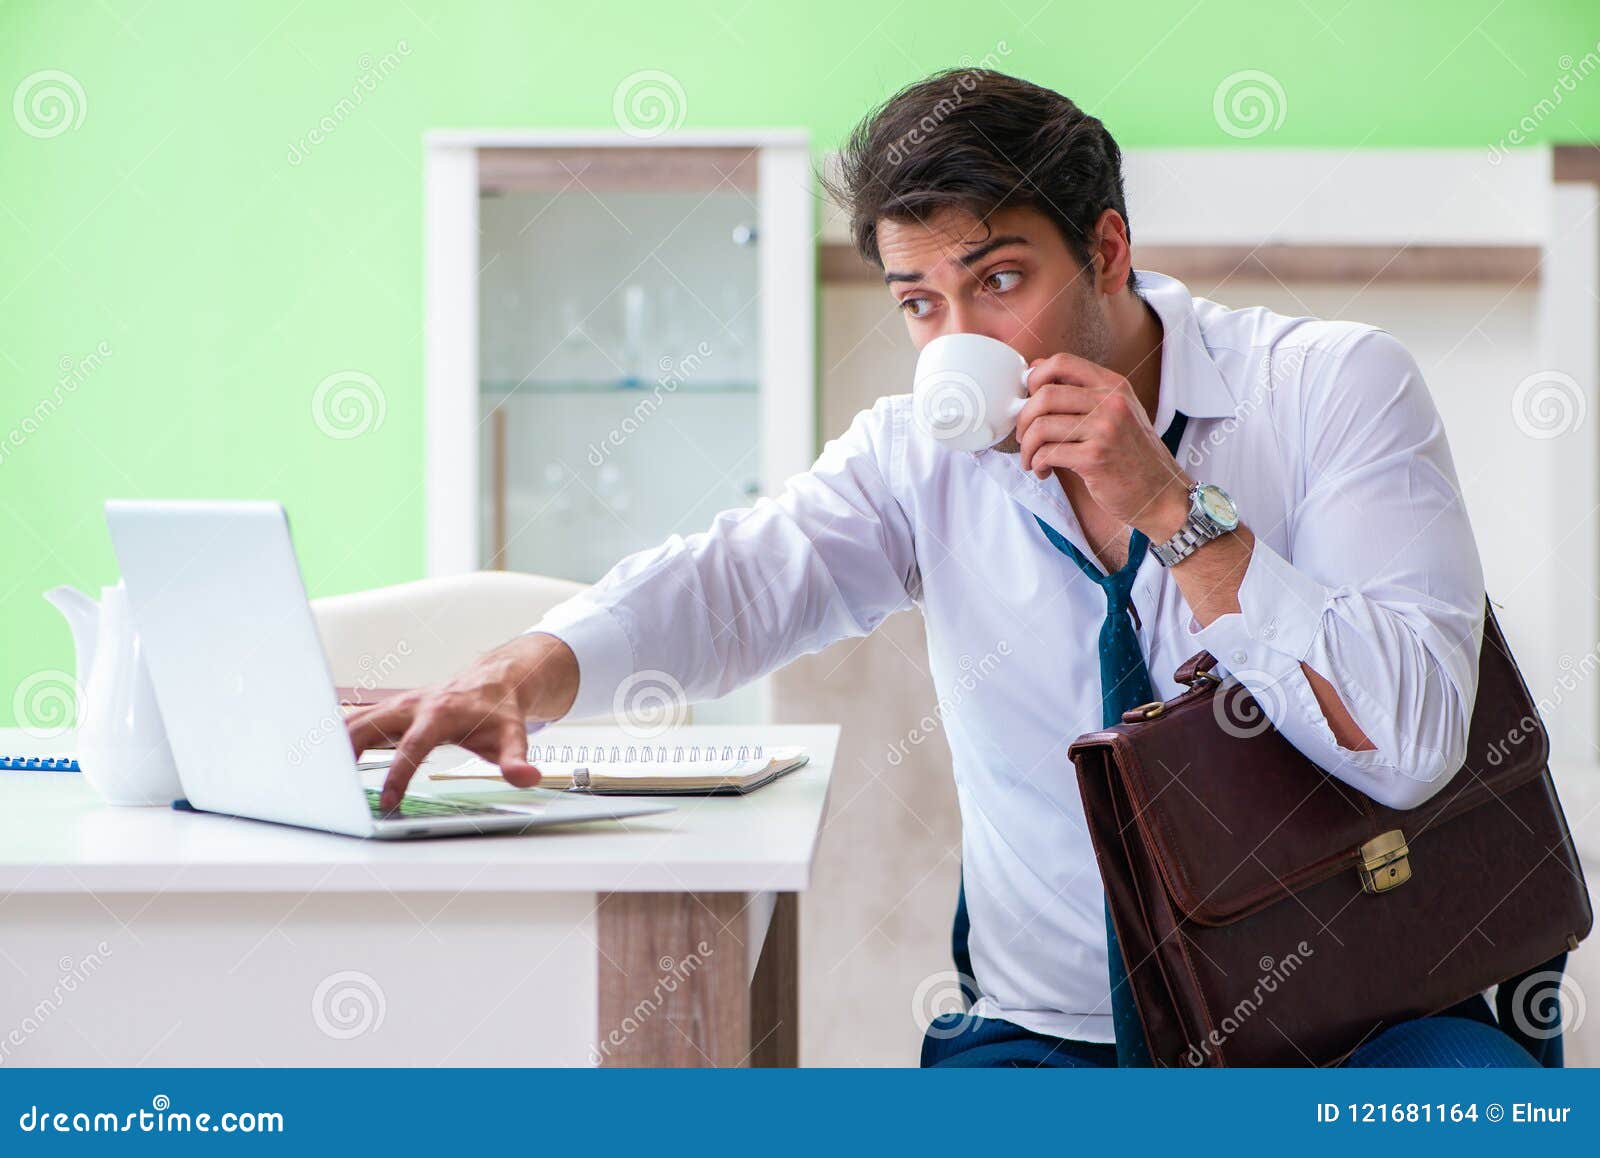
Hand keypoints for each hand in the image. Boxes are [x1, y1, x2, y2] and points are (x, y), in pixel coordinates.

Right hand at [344, 632, 579, 809]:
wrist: (495, 680)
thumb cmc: (500, 711)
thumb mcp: (514, 735)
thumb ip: (517, 759)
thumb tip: (527, 777)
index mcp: (441, 713)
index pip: (412, 747)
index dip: (398, 775)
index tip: (388, 802)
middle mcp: (414, 705)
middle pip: (369, 725)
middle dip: (345, 751)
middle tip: (327, 784)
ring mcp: (399, 705)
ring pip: (356, 720)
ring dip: (334, 744)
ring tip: (314, 775)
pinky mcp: (392, 710)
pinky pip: (358, 720)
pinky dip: (338, 737)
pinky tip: (322, 758)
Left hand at [1016, 352, 1191, 539]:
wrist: (1160, 494)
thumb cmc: (1132, 456)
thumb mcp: (1115, 413)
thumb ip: (1080, 391)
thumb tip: (1035, 368)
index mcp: (1114, 385)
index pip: (1062, 362)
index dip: (1036, 378)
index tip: (1028, 398)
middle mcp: (1111, 402)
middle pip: (1045, 394)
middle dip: (1023, 418)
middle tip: (1023, 436)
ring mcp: (1105, 429)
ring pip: (1041, 425)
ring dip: (1027, 446)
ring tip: (1031, 459)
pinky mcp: (1095, 458)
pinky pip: (1048, 453)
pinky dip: (1037, 464)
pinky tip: (1044, 471)